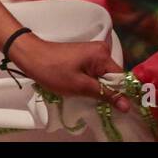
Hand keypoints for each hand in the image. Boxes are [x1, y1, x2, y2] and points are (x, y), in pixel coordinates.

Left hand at [9, 34, 130, 111]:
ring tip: (86, 94)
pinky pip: (94, 72)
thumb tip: (127, 105)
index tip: (114, 108)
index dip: (119, 94)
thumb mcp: (80, 86)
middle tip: (96, 102)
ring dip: (97, 87)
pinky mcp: (84, 56)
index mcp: (102, 54)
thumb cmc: (53, 71)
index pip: (121, 78)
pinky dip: (90, 82)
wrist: (30, 56)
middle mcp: (101, 50)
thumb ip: (105, 95)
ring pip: (103, 76)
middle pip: (113, 77)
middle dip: (107, 91)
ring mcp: (92, 52)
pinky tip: (82, 89)